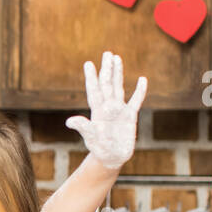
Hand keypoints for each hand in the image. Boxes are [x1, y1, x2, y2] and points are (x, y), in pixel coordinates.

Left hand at [66, 51, 145, 170]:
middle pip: (107, 84)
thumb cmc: (99, 148)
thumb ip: (84, 127)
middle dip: (107, 69)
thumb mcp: (91, 138)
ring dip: (118, 73)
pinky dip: (139, 91)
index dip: (91, 77)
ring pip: (119, 87)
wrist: (111, 158)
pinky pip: (136, 100)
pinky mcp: (130, 116)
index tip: (88, 63)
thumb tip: (69, 121)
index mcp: (97, 110)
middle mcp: (107, 107)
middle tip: (107, 53)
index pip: (94, 90)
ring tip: (117, 58)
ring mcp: (119, 110)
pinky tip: (142, 80)